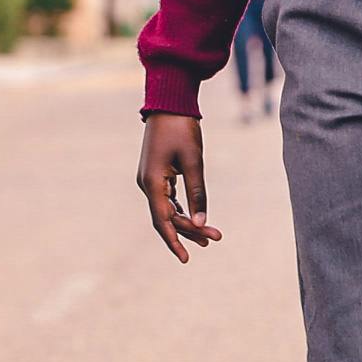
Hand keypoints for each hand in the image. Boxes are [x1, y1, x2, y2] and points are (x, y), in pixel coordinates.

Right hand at [137, 114, 221, 262]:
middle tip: (214, 240)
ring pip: (167, 210)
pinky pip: (167, 199)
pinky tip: (196, 219)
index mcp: (152, 182)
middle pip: (166, 218)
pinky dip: (181, 210)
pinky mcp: (156, 174)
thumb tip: (201, 223)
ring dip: (187, 222)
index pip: (163, 220)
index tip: (187, 258)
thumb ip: (197, 193)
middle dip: (189, 230)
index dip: (175, 240)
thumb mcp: (194, 161)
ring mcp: (150, 180)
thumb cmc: (182, 128)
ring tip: (210, 236)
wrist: (169, 103)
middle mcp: (147, 184)